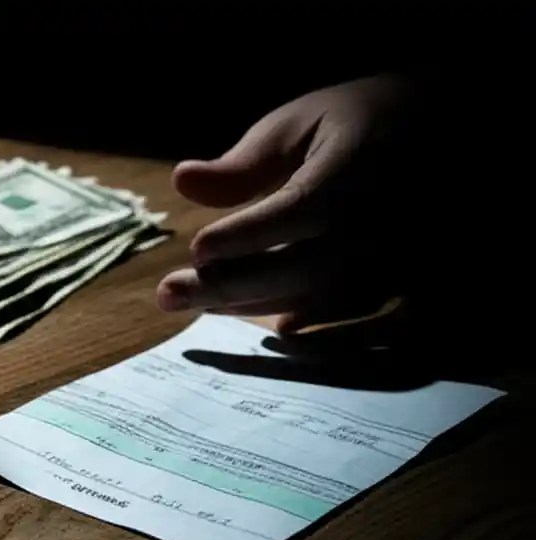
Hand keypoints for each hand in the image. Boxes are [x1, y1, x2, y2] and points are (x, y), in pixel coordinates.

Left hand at [157, 74, 417, 332]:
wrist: (459, 126)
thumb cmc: (365, 120)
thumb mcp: (304, 121)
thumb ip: (247, 161)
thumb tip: (182, 182)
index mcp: (359, 169)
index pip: (298, 210)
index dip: (246, 234)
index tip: (197, 248)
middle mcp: (387, 218)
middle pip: (304, 267)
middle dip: (231, 285)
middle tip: (168, 295)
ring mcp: (409, 255)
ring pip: (329, 299)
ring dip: (261, 306)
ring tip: (203, 305)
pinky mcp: (423, 280)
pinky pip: (376, 320)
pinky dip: (325, 331)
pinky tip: (279, 327)